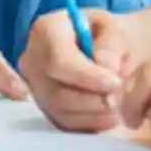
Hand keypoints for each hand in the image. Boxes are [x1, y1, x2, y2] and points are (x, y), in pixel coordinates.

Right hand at [20, 8, 130, 131]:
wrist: (98, 46)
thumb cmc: (103, 33)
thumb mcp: (113, 27)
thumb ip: (112, 43)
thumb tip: (106, 66)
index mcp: (46, 30)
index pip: (58, 59)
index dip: (87, 76)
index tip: (116, 83)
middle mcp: (31, 60)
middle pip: (56, 92)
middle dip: (92, 100)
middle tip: (119, 98)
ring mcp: (34, 86)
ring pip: (59, 111)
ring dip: (93, 114)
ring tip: (117, 106)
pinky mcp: (43, 107)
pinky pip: (63, 123)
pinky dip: (89, 124)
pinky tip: (108, 116)